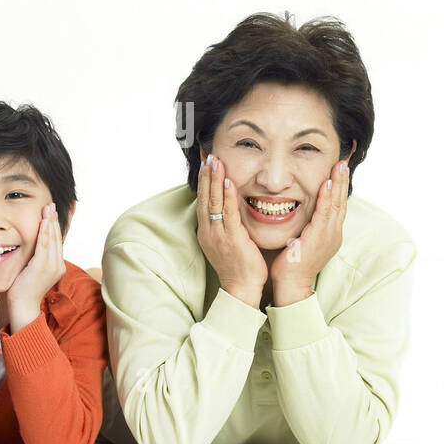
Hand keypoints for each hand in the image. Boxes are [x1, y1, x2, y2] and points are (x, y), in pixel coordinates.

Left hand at [6, 203, 65, 330]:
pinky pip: (44, 246)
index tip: (50, 212)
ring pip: (52, 239)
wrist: (23, 306)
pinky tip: (44, 222)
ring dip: (50, 222)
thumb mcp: (33, 271)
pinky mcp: (42, 266)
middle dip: (53, 220)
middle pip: (56, 237)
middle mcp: (57, 265)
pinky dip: (45, 233)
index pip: (56, 241)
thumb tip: (33, 246)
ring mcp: (52, 266)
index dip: (54, 225)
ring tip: (48, 208)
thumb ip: (36, 258)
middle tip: (51, 205)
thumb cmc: (24, 289)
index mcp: (57, 266)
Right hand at [196, 153, 267, 307]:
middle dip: (206, 173)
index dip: (203, 179)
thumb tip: (227, 208)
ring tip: (215, 160)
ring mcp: (218, 234)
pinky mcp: (231, 238)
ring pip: (214, 201)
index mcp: (206, 230)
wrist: (241, 290)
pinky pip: (228, 213)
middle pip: (205, 196)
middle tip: (207, 153)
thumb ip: (224, 224)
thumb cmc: (238, 267)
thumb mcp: (225, 242)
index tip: (205, 161)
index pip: (203, 198)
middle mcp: (208, 229)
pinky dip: (227, 196)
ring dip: (214, 179)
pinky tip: (228, 182)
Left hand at [270, 160, 349, 304]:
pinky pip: (325, 214)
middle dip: (342, 181)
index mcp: (329, 233)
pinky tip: (327, 184)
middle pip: (340, 202)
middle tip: (343, 161)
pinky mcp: (320, 239)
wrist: (291, 285)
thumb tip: (298, 209)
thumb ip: (304, 224)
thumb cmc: (291, 263)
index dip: (338, 187)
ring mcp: (329, 236)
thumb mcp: (300, 238)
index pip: (335, 205)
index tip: (338, 168)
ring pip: (336, 205)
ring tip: (340, 166)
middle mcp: (333, 233)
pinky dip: (327, 198)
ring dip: (338, 184)